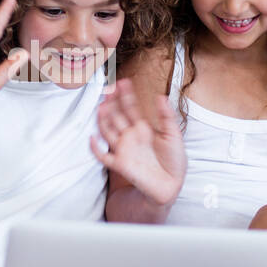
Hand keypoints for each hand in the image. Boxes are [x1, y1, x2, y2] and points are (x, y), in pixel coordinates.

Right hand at [90, 78, 185, 206]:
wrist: (172, 183)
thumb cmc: (174, 160)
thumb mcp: (174, 135)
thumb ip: (166, 116)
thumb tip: (161, 96)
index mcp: (142, 128)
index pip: (130, 108)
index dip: (126, 95)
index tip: (123, 82)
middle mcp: (130, 136)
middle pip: (116, 116)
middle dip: (112, 102)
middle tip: (108, 89)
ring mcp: (123, 149)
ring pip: (107, 131)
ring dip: (103, 119)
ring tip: (102, 106)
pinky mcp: (120, 164)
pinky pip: (103, 156)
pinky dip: (95, 148)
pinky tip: (92, 137)